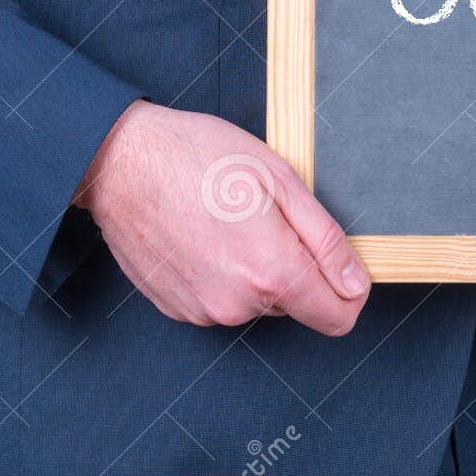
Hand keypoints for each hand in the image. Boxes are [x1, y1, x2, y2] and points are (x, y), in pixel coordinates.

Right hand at [74, 102, 369, 334]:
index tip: (336, 262)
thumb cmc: (196, 157)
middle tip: (265, 217)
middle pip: (295, 306)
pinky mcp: (177, 309)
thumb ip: (326, 240)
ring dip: (254, 270)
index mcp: (271, 272)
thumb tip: (356, 284)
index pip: (337, 318)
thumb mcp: (280, 180)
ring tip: (227, 221)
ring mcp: (203, 311)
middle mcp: (237, 305)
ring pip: (256, 302)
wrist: (119, 162)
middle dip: (294, 269)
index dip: (347, 291)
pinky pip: (221, 300)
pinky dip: (221, 274)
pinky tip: (202, 235)